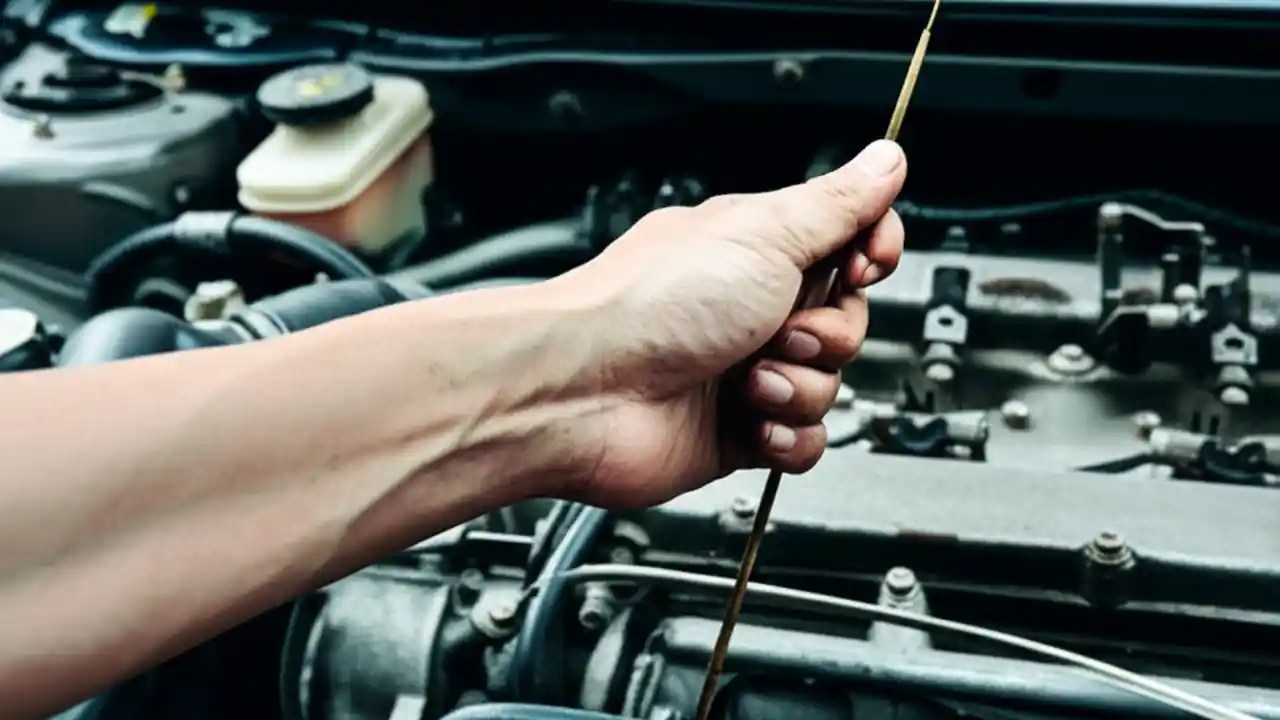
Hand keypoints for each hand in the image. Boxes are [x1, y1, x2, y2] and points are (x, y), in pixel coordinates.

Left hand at [554, 139, 906, 507]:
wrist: (584, 393)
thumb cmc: (650, 305)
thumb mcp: (762, 233)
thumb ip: (836, 205)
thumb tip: (885, 160)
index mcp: (756, 249)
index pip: (848, 243)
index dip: (871, 254)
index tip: (866, 262)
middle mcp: (751, 308)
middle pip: (848, 322)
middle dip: (829, 333)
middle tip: (783, 330)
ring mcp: (744, 371)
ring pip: (829, 386)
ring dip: (799, 387)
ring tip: (748, 379)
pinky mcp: (738, 431)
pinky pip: (803, 441)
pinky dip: (788, 436)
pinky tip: (753, 421)